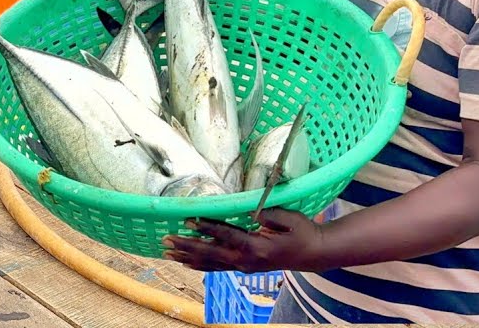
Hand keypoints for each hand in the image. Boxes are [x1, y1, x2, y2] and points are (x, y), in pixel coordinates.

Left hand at [161, 209, 325, 273]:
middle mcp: (247, 260)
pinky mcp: (244, 268)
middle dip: (187, 246)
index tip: (188, 221)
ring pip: (211, 263)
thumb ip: (270, 215)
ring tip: (167, 251)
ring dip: (188, 257)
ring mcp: (245, 266)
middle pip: (211, 254)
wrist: (313, 254)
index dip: (207, 228)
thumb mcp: (290, 219)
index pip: (227, 236)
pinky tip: (185, 262)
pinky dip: (199, 265)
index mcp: (258, 246)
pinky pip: (217, 268)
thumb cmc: (302, 232)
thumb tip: (250, 211)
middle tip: (166, 239)